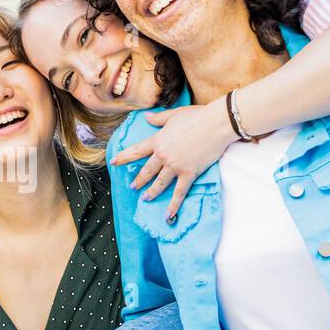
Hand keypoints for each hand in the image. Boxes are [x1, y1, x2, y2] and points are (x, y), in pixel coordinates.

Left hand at [111, 103, 235, 221]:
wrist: (216, 124)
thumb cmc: (197, 116)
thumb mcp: (174, 114)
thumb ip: (158, 118)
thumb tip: (146, 117)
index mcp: (158, 140)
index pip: (137, 151)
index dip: (124, 157)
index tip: (113, 162)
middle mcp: (163, 155)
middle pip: (147, 170)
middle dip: (139, 179)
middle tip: (133, 186)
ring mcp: (175, 166)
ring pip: (159, 183)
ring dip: (151, 192)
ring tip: (145, 198)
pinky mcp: (189, 173)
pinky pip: (179, 192)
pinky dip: (173, 204)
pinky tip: (168, 214)